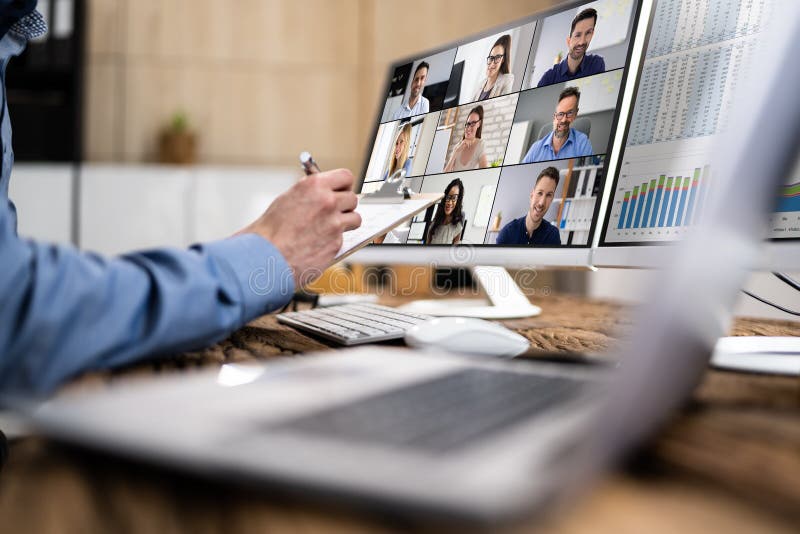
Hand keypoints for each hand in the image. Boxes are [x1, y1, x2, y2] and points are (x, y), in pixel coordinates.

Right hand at [236, 169, 360, 285]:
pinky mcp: (336, 243)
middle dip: (345, 205)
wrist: (265, 255)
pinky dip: (334, 241)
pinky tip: (319, 243)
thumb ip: (311, 193)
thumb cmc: (271, 229)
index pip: (345, 177)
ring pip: (355, 218)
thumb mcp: (288, 199)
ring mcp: (334, 223)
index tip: (342, 190)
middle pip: (352, 198)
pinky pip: (343, 238)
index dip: (344, 185)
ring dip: (346, 223)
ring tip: (330, 228)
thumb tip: (324, 191)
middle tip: (335, 212)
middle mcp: (328, 202)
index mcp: (315, 186)